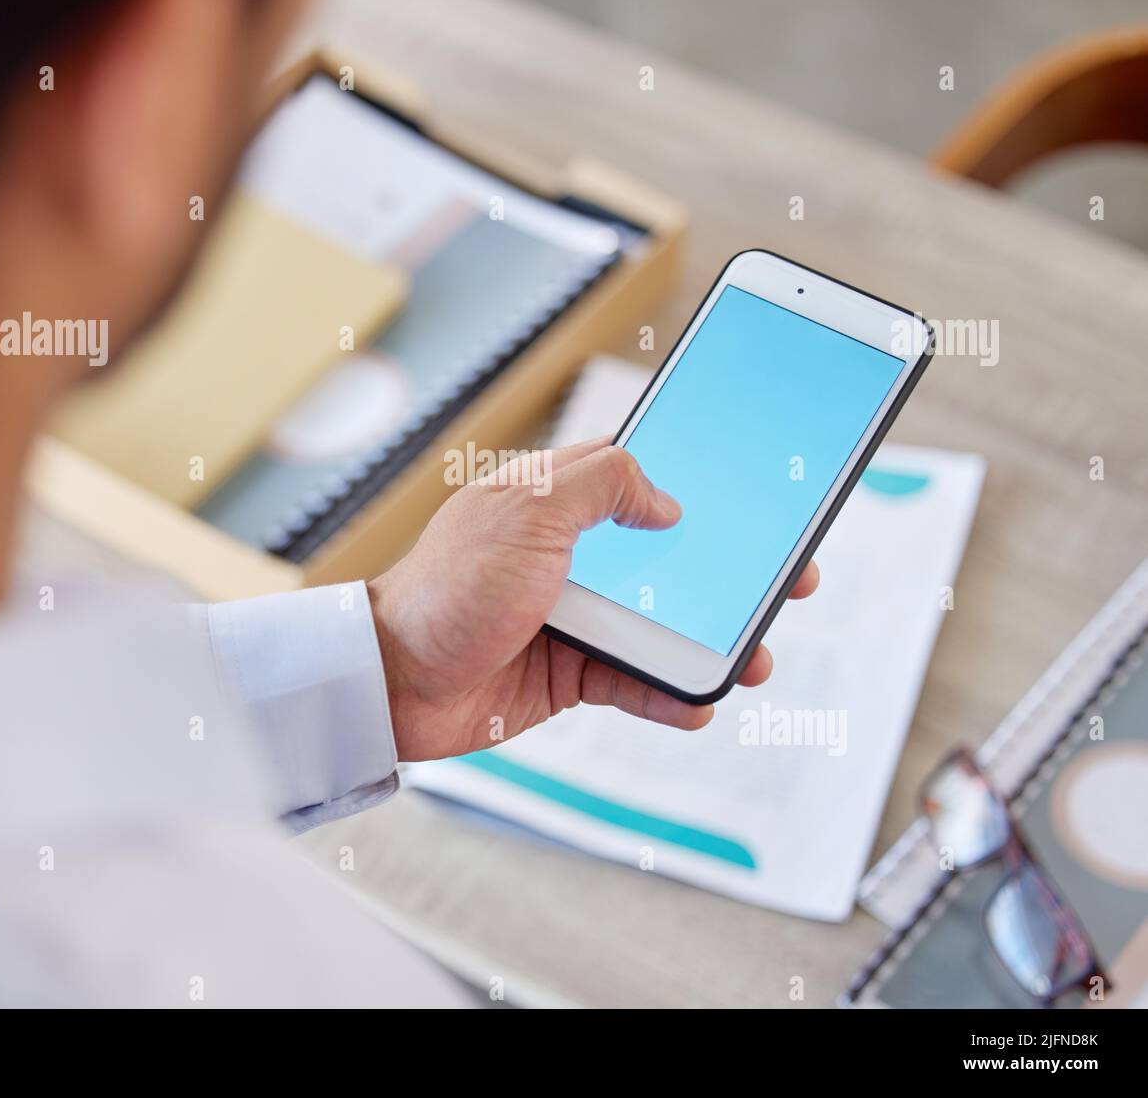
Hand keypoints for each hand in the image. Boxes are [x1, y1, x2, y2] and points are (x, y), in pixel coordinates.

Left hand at [368, 436, 819, 761]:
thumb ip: (601, 484)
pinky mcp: (568, 672)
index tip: (753, 495)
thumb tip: (665, 505)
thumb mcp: (528, 510)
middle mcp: (571, 554)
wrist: (395, 679)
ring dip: (711, 643)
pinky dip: (667, 695)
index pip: (640, 478)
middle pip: (668, 558)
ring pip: (661, 626)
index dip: (696, 484)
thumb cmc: (451, 585)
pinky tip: (697, 704)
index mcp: (557, 500)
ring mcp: (572, 616)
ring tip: (755, 660)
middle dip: (728, 572)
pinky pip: (632, 683)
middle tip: (787, 581)